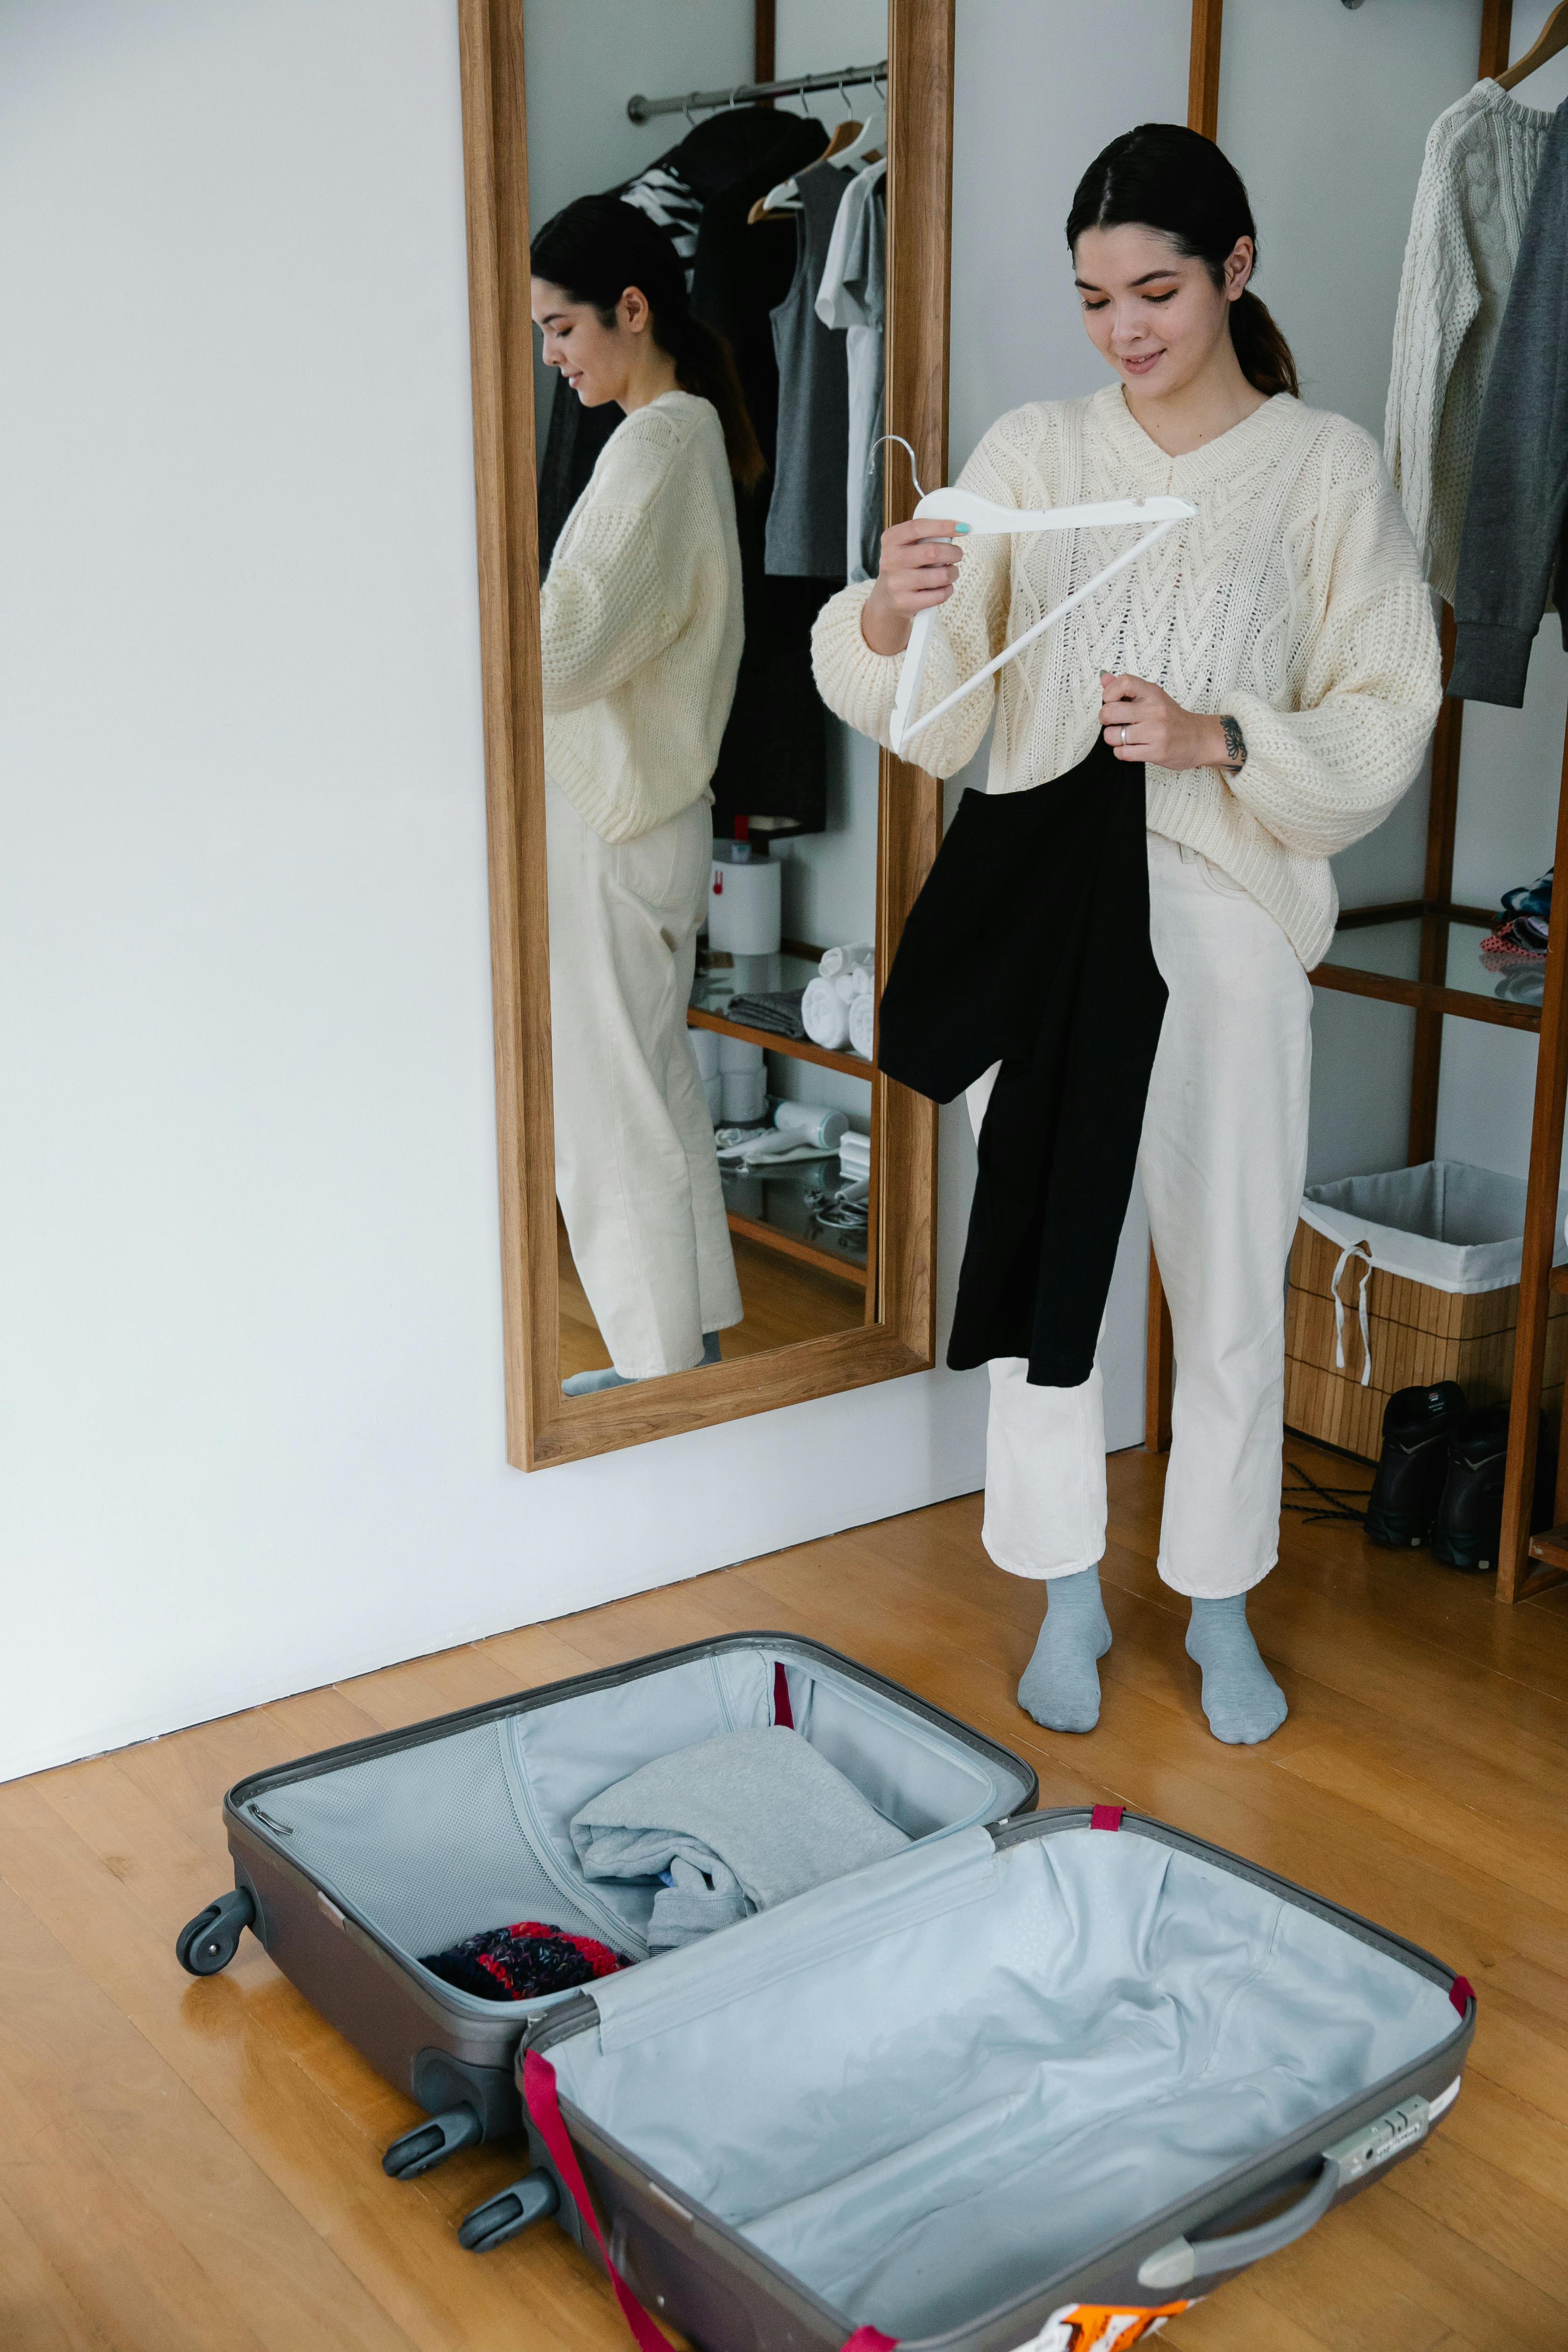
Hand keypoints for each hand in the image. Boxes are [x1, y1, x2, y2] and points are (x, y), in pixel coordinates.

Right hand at [860, 519, 965, 654]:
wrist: (886, 599)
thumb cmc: (904, 567)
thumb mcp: (906, 546)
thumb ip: (925, 537)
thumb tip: (958, 530)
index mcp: (891, 540)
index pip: (918, 527)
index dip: (944, 526)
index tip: (963, 528)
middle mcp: (890, 560)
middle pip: (932, 552)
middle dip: (953, 552)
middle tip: (958, 554)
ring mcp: (896, 583)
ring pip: (940, 575)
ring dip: (953, 573)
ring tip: (951, 572)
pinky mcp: (905, 602)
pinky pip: (939, 595)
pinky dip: (948, 590)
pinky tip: (944, 587)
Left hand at [1099, 674, 1230, 771]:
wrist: (1200, 739)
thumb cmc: (1172, 719)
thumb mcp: (1153, 697)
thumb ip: (1127, 688)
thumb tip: (1104, 677)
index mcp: (1153, 693)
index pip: (1124, 683)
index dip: (1109, 693)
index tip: (1111, 701)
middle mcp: (1154, 710)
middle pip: (1110, 712)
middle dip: (1105, 719)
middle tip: (1114, 722)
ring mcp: (1156, 732)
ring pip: (1112, 736)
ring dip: (1113, 739)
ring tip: (1124, 737)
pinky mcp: (1156, 752)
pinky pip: (1123, 753)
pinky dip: (1121, 753)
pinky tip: (1131, 748)